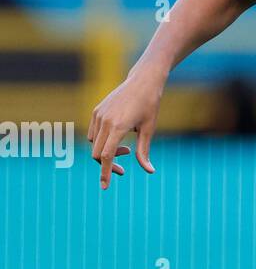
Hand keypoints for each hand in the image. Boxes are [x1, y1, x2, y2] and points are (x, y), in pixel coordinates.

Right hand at [87, 68, 163, 188]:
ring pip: (94, 145)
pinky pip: (93, 134)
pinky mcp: (96, 111)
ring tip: (126, 149)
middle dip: (108, 165)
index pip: (106, 156)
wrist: (142, 82)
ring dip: (106, 153)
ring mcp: (98, 115)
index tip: (105, 187)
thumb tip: (149, 171)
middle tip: (124, 169)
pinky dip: (102, 142)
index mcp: (118, 126)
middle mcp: (105, 121)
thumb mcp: (149, 130)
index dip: (105, 172)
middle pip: (97, 153)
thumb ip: (144, 152)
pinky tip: (117, 138)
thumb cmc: (150, 106)